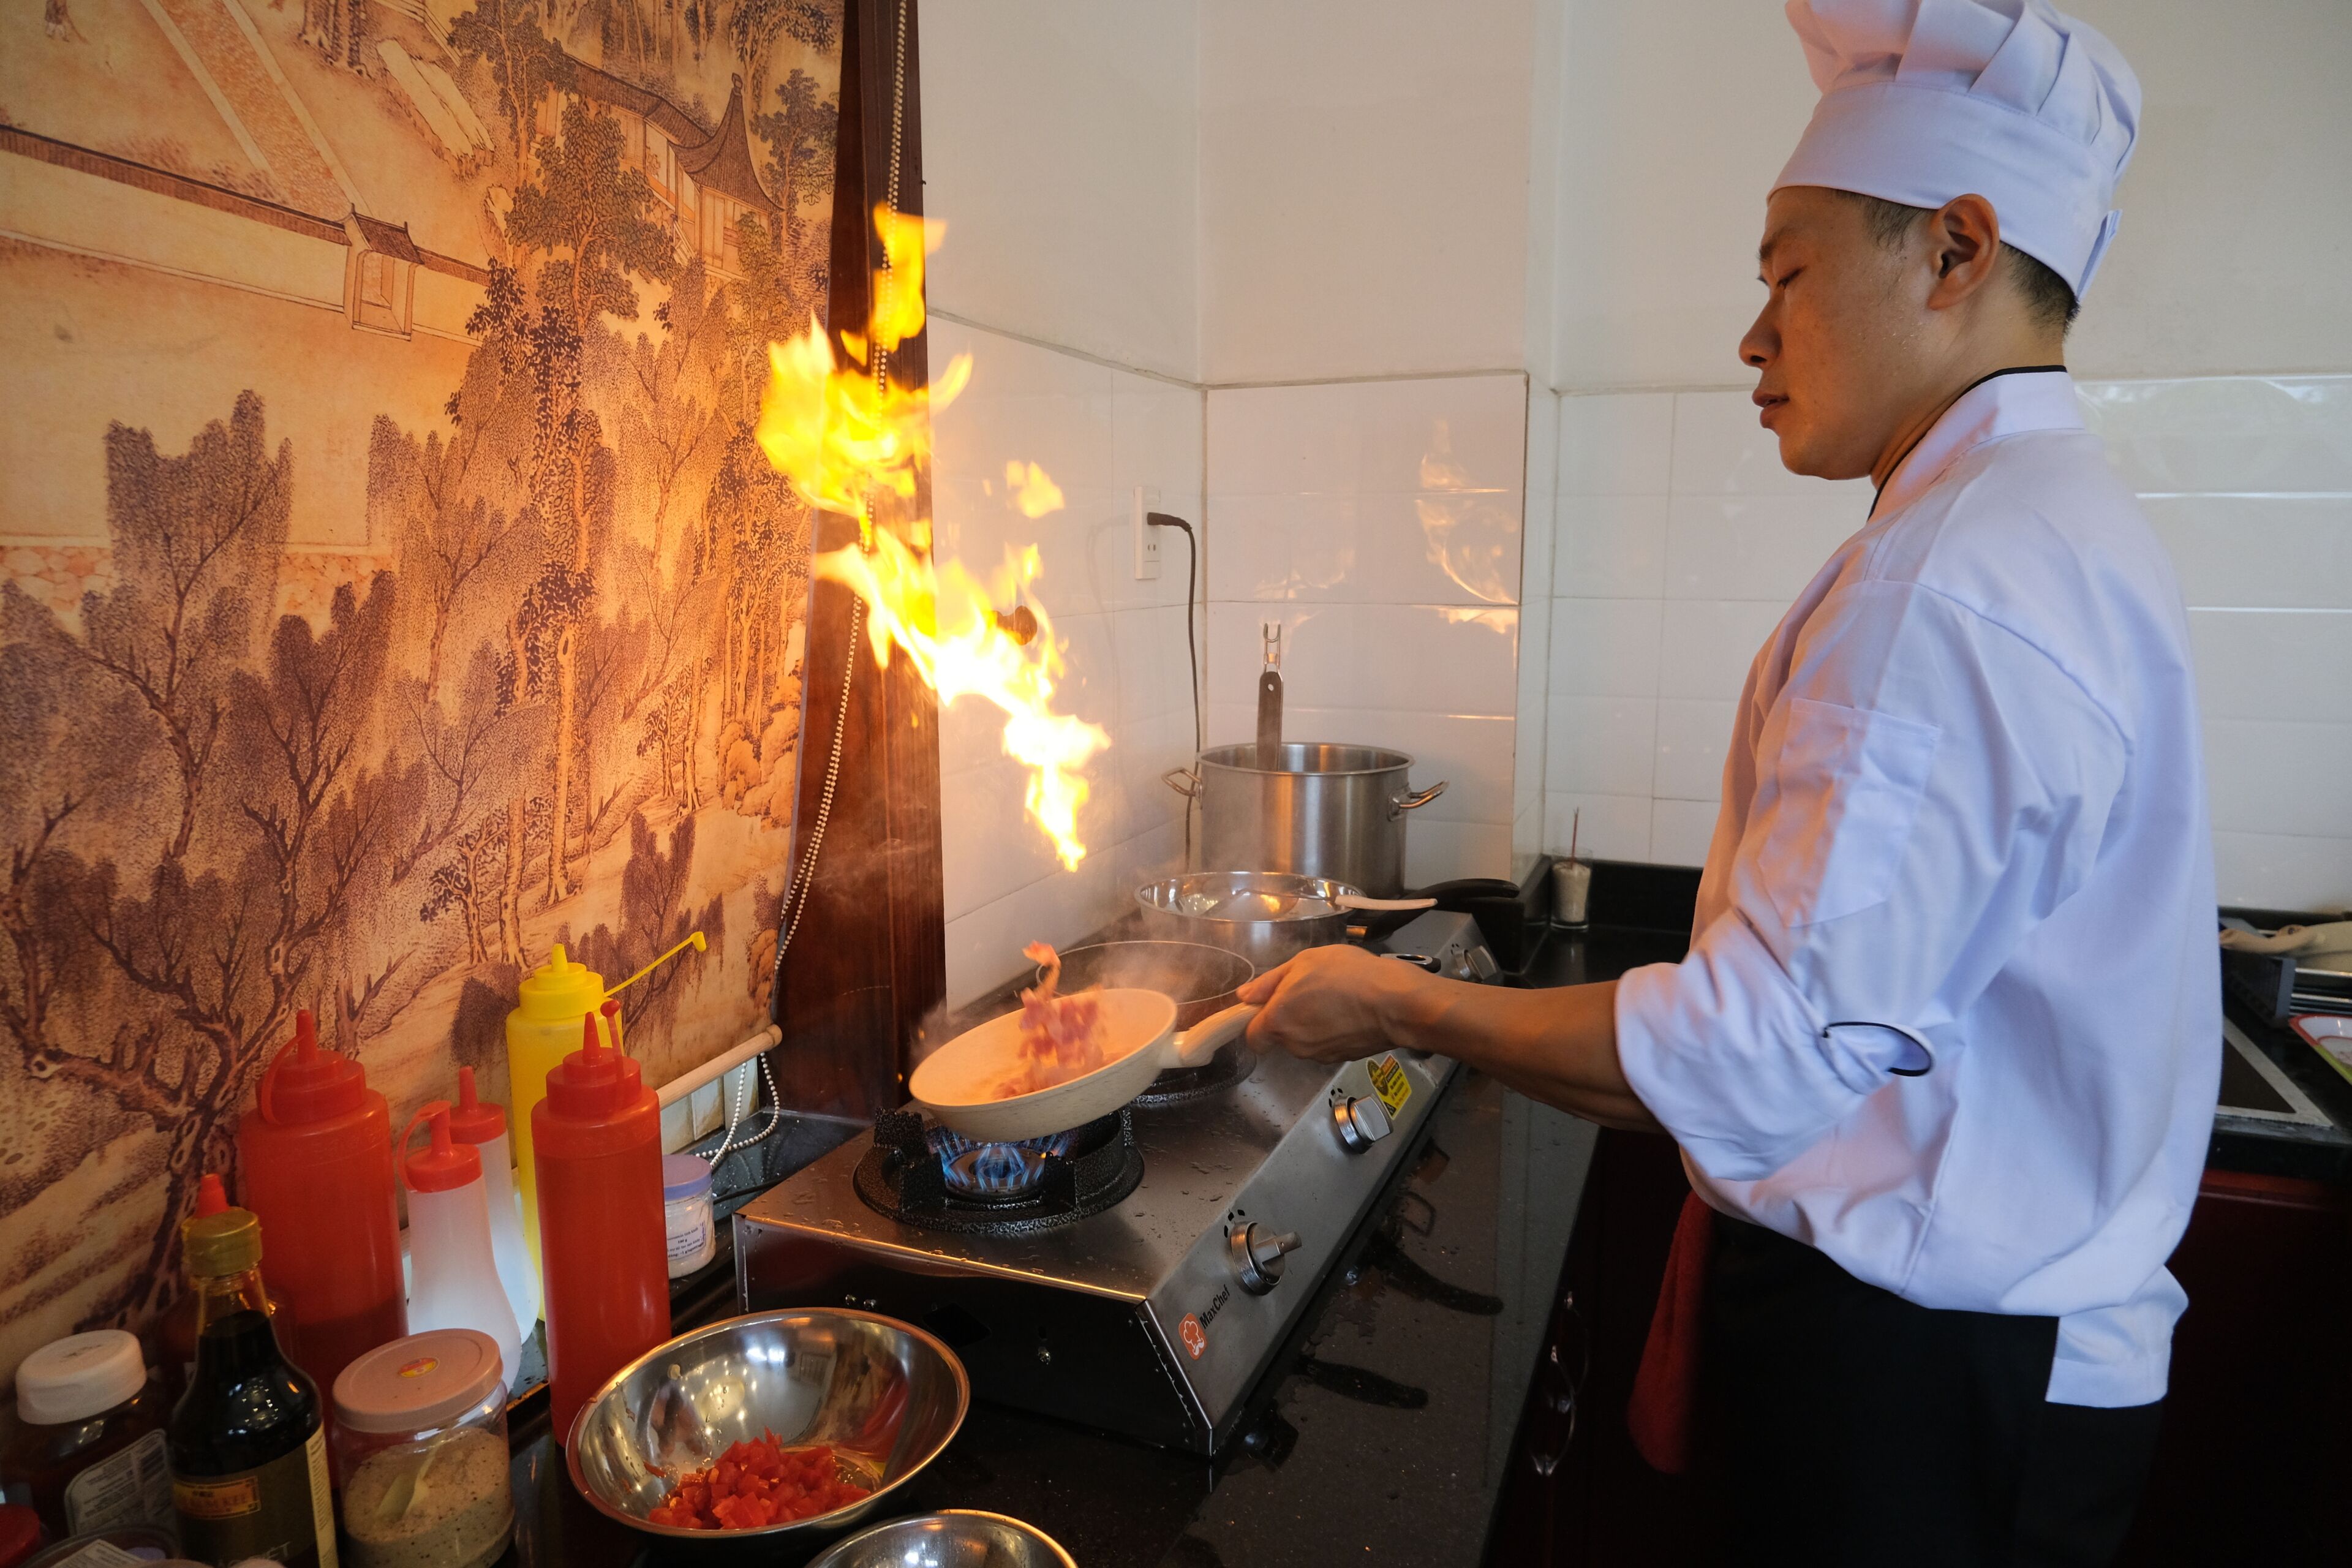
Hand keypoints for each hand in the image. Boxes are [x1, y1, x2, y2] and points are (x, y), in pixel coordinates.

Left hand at [1237, 945, 1424, 1064]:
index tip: (1272, 1004)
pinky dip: (1332, 1032)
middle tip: (1310, 990)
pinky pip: (1326, 1045)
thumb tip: (1243, 997)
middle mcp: (1294, 1045)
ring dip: (1311, 1025)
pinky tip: (1349, 1012)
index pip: (1253, 1037)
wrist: (1395, 1003)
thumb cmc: (1346, 974)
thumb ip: (1269, 982)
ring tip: (1334, 999)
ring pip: (1304, 1042)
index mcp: (1278, 1021)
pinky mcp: (1341, 1059)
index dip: (1257, 1021)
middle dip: (1289, 1018)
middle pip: (1280, 1037)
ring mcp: (1319, 1055)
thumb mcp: (1303, 962)